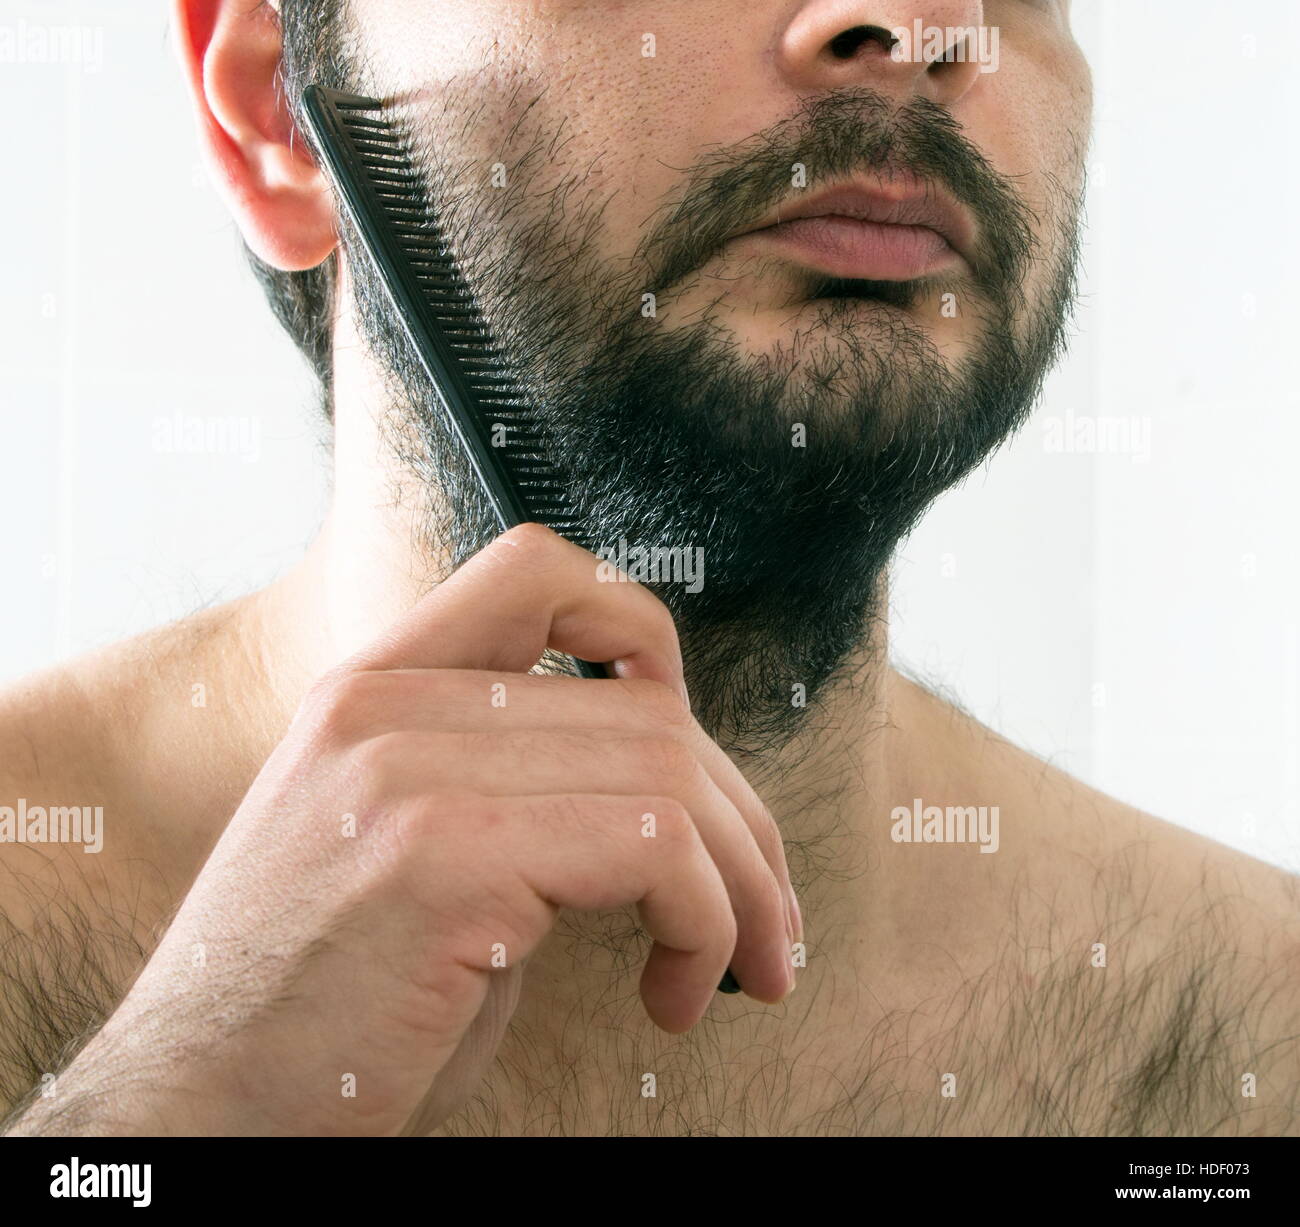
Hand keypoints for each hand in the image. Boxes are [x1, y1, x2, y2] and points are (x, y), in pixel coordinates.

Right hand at [7, 525, 797, 1136]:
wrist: (192, 1113)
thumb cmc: (321, 1010)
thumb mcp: (403, 857)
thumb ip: (507, 787)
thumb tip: (672, 784)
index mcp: (373, 690)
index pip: (537, 571)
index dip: (640, 632)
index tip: (692, 753)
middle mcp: (384, 707)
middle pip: (647, 710)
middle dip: (743, 823)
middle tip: (768, 922)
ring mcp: (406, 771)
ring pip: (670, 774)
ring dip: (742, 885)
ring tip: (741, 967)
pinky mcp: (441, 857)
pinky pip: (657, 848)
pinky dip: (706, 924)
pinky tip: (673, 998)